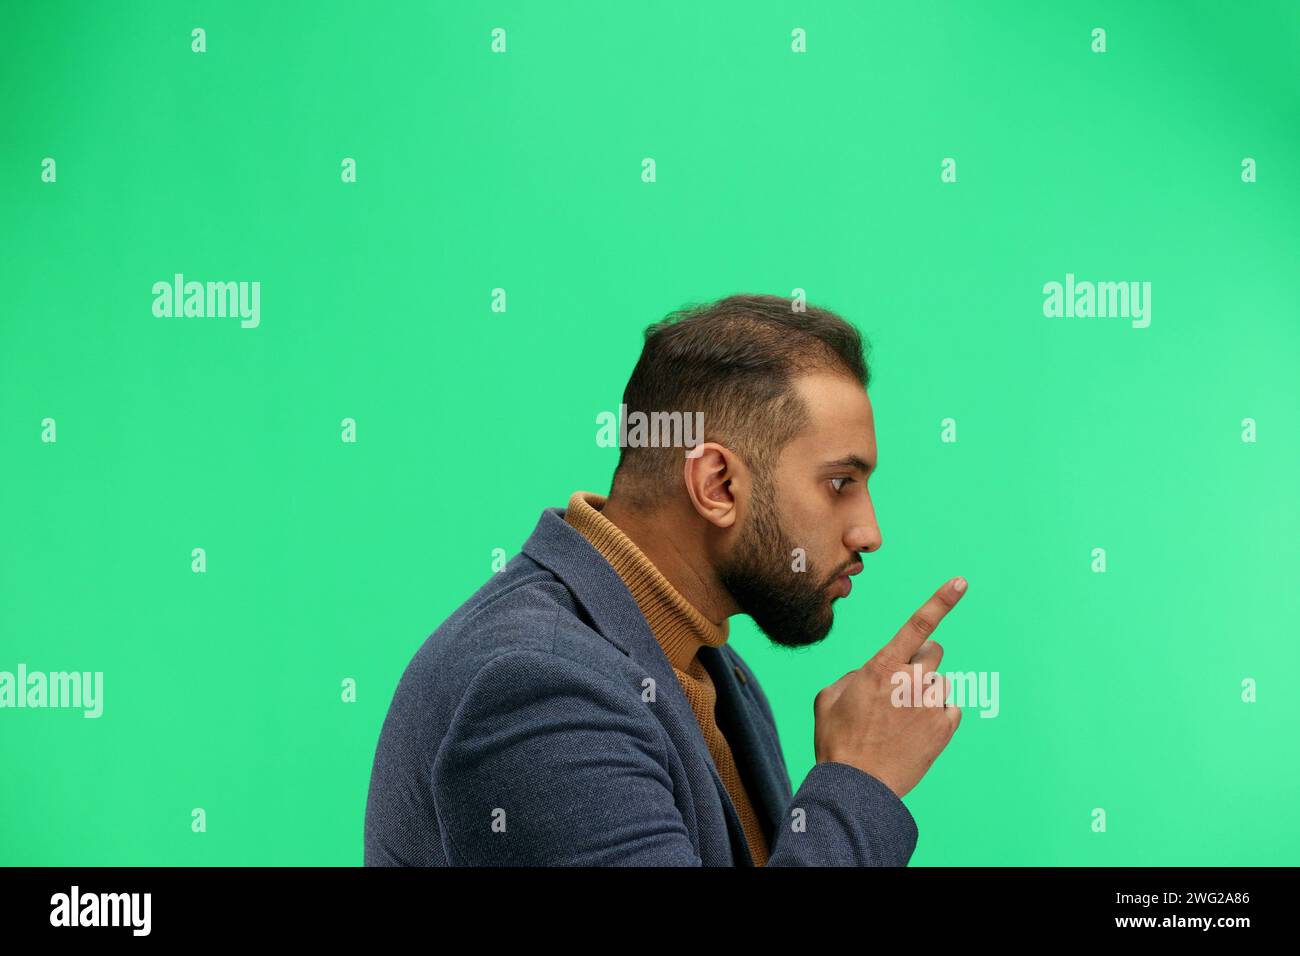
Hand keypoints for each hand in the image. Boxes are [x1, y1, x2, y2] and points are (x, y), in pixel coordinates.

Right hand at [812, 577, 967, 797]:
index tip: (962, 582)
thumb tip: (870, 673)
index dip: (941, 600)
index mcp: (882, 667)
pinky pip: (951, 708)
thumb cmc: (837, 741)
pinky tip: (916, 731)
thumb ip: (854, 675)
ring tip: (902, 720)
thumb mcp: (828, 698)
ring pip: (940, 682)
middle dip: (920, 662)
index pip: (917, 625)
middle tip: (902, 686)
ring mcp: (932, 704)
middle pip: (934, 652)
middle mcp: (912, 680)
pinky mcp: (945, 728)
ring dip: (926, 693)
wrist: (858, 786)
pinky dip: (937, 715)